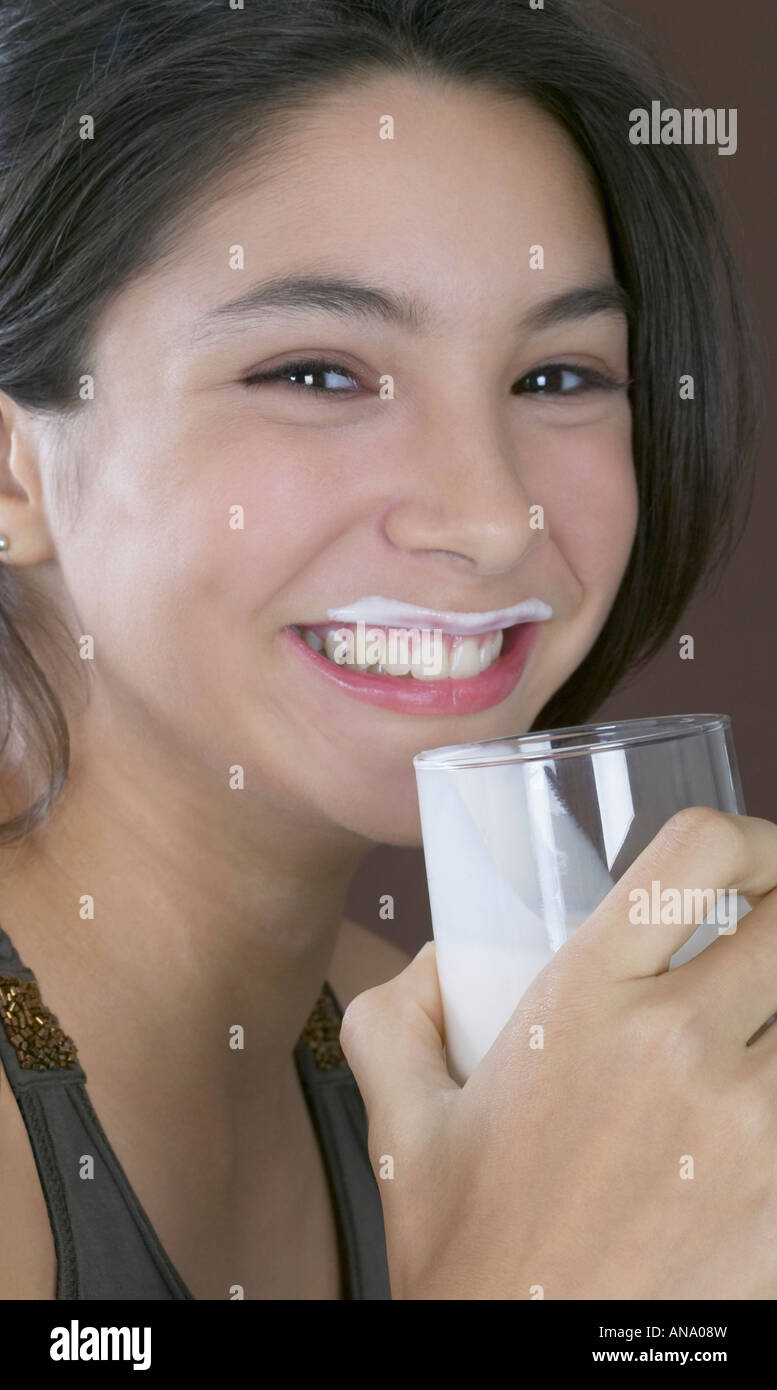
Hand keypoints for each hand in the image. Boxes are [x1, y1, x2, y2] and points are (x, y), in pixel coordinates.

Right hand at [340, 807, 776, 1298]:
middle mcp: (676, 1047)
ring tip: (762, 1016)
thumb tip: (440, 959)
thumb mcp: (396, 1121)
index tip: (745, 863)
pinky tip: (763, 1097)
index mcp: (581, 1002)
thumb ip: (396, 1014)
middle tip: (765, 932)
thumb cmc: (468, 1250)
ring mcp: (752, 1125)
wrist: (524, 1364)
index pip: (700, 853)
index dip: (747, 832)